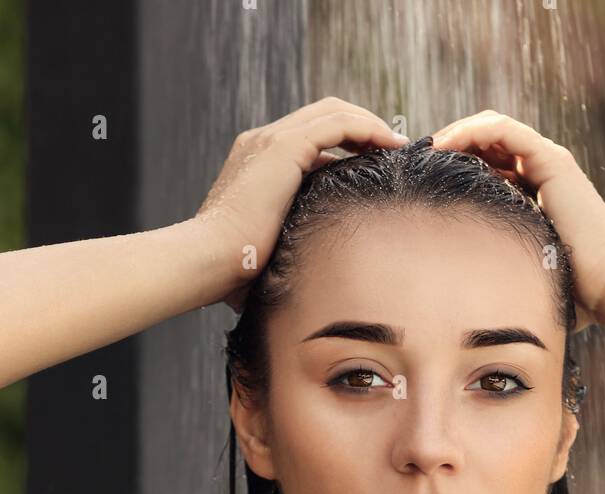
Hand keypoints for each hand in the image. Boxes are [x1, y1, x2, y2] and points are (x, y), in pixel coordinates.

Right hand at [192, 97, 407, 311]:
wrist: (207, 261)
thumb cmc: (232, 270)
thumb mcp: (269, 249)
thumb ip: (289, 242)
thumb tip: (310, 271)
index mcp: (256, 162)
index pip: (309, 137)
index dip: (344, 144)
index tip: (373, 163)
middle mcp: (262, 142)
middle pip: (324, 115)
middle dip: (362, 127)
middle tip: (392, 148)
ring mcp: (271, 141)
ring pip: (333, 112)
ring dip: (370, 124)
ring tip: (397, 145)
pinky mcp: (284, 148)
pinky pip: (338, 124)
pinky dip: (368, 128)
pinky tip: (390, 144)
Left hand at [431, 111, 604, 330]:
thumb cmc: (572, 294)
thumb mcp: (522, 277)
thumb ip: (499, 277)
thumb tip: (460, 310)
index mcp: (531, 195)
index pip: (485, 165)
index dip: (451, 167)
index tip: (417, 184)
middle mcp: (539, 173)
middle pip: (484, 142)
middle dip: (447, 146)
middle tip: (412, 163)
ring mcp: (547, 164)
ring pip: (491, 129)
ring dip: (453, 134)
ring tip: (423, 151)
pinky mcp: (552, 161)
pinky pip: (504, 131)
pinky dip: (471, 132)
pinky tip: (443, 147)